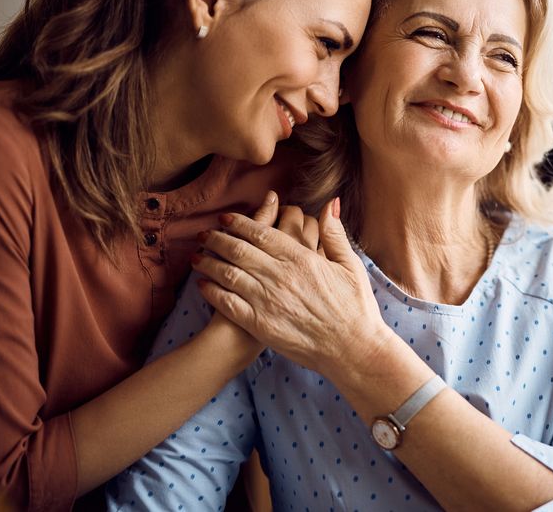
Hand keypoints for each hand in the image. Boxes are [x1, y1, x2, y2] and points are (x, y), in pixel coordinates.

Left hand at [190, 196, 388, 374]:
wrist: (352, 349)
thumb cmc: (356, 307)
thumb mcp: (351, 265)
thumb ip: (335, 233)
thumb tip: (330, 203)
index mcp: (301, 258)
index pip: (261, 233)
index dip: (239, 223)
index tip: (225, 218)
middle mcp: (280, 276)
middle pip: (238, 250)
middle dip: (216, 238)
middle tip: (204, 234)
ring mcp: (268, 301)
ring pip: (228, 274)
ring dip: (208, 262)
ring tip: (197, 257)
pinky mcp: (260, 324)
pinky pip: (228, 303)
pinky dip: (212, 292)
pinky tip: (202, 285)